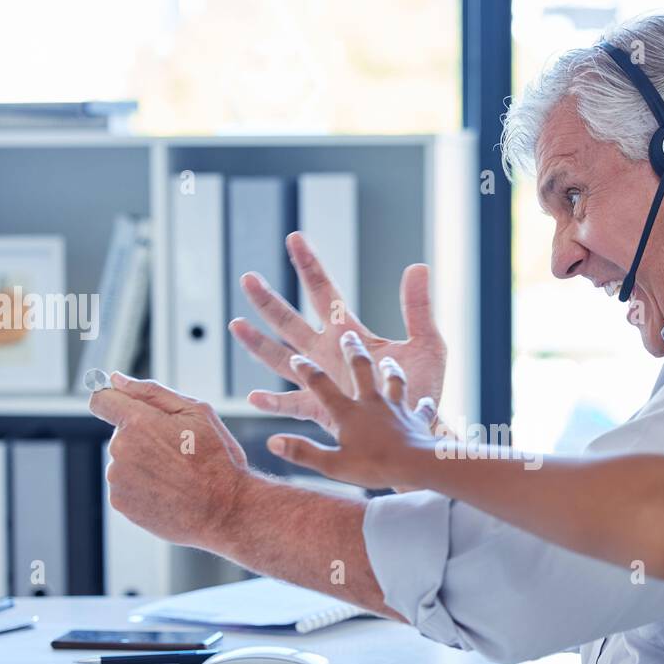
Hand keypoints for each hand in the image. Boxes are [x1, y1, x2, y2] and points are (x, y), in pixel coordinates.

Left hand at [88, 372, 255, 551]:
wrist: (225, 510)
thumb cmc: (216, 460)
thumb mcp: (197, 413)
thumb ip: (152, 392)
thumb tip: (117, 380)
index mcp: (138, 422)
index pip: (101, 400)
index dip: (113, 400)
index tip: (124, 408)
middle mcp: (121, 449)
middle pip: (120, 434)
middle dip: (142, 437)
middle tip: (177, 452)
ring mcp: (118, 478)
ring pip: (123, 461)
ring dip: (142, 463)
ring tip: (176, 476)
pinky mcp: (120, 502)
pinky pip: (125, 485)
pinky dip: (142, 486)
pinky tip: (168, 491)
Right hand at [230, 231, 445, 436]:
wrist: (421, 425)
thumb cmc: (424, 385)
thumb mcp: (426, 344)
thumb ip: (417, 308)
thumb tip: (417, 266)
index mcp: (351, 333)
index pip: (326, 293)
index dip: (310, 266)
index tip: (294, 238)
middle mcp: (329, 353)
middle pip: (291, 322)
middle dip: (269, 302)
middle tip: (247, 278)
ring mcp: (323, 381)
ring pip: (281, 359)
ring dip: (259, 344)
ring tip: (236, 325)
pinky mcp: (323, 410)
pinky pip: (294, 405)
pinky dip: (274, 403)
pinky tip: (254, 397)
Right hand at [266, 331, 439, 489]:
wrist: (417, 464)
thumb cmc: (374, 466)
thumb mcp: (332, 464)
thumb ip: (303, 452)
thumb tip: (272, 442)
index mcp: (348, 412)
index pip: (321, 386)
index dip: (307, 372)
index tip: (296, 358)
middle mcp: (372, 402)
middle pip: (361, 368)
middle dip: (353, 350)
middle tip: (348, 335)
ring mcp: (397, 408)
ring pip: (393, 380)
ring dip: (390, 369)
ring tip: (389, 361)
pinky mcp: (417, 419)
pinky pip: (423, 408)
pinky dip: (425, 405)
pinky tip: (427, 401)